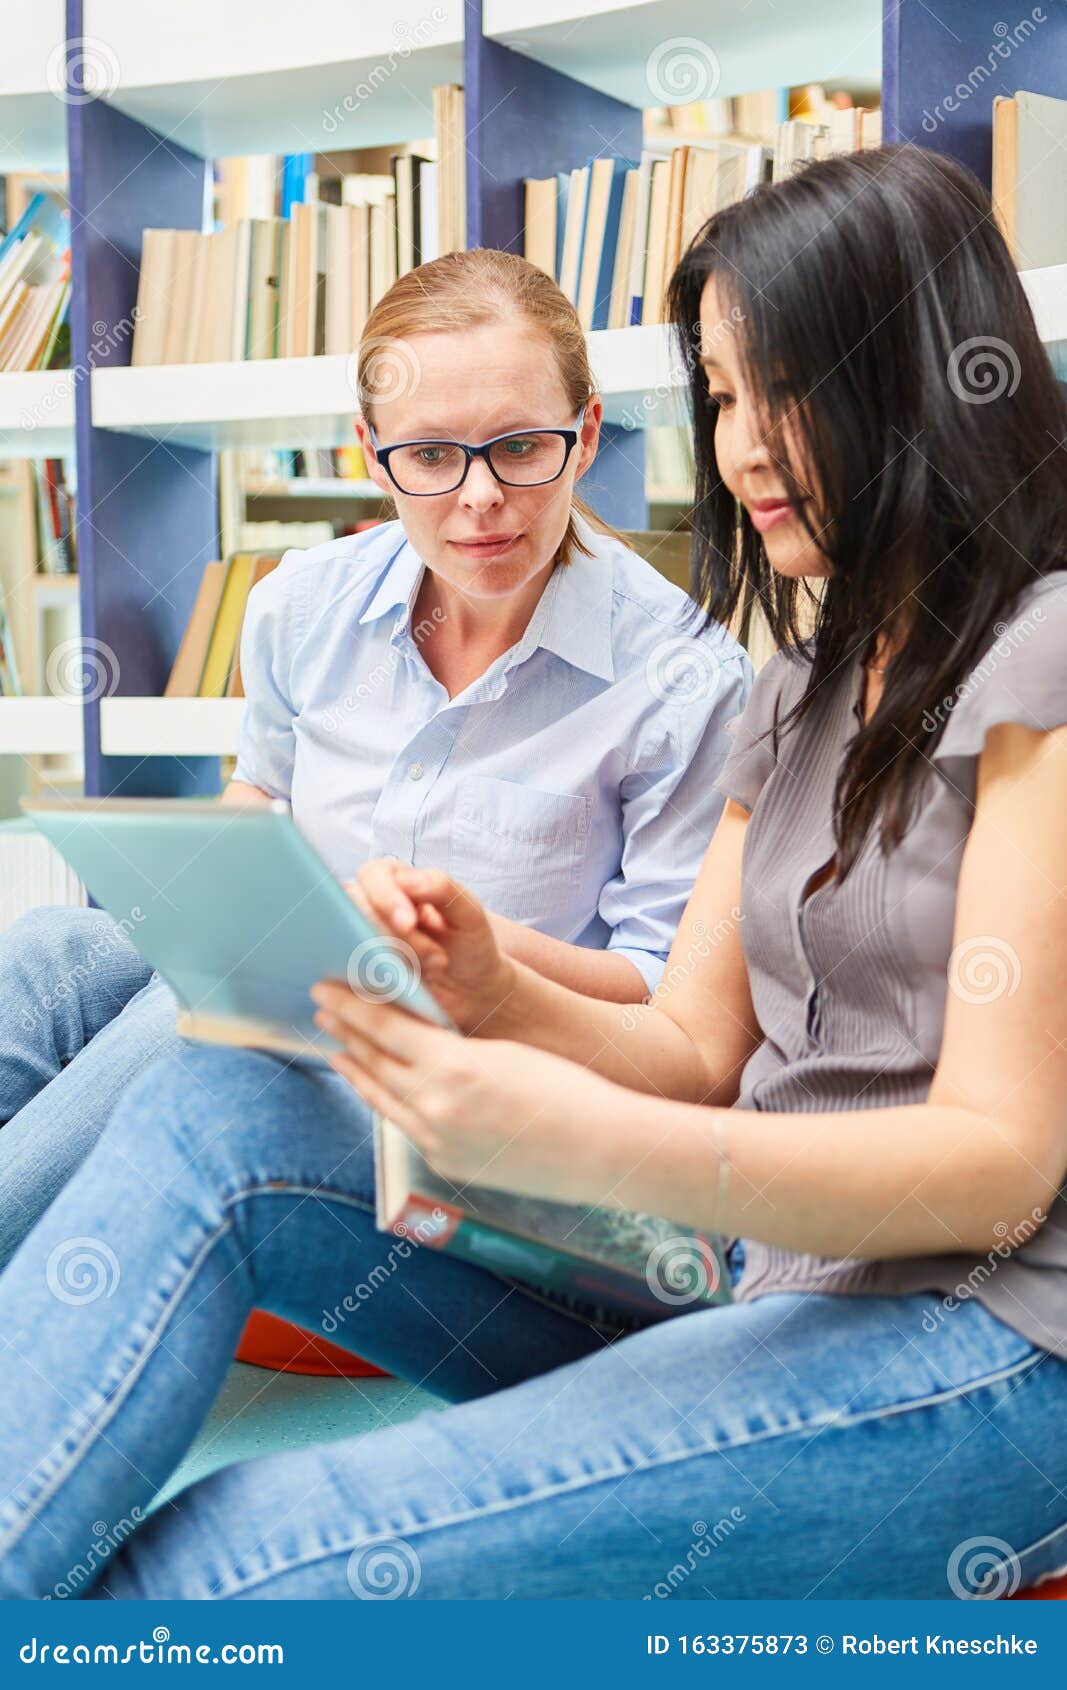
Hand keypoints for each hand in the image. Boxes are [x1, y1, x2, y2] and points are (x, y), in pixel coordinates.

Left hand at [309, 982, 625, 1204]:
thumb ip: (451, 1049)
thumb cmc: (563, 1087)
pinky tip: (380, 1090)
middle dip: (347, 1032)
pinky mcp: (448, 1165)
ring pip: (383, 1098)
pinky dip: (388, 1103)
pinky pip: (406, 1127)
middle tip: (322, 1008)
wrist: (599, 1148)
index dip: (352, 1006)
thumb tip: (415, 1041)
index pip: (386, 1028)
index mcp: (452, 1067)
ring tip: (336, 1049)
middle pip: (375, 1062)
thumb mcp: (502, 1051)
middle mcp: (435, 1107)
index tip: (326, 987)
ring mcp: (438, 1142)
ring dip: (358, 1070)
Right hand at [344, 859, 515, 1033]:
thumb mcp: (468, 912)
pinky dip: (375, 983)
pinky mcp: (356, 974)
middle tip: (433, 959)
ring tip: (429, 974)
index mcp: (396, 881)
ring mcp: (359, 941)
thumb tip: (406, 879)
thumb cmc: (469, 945)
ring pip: (348, 943)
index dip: (386, 898)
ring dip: (387, 961)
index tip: (408, 923)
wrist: (471, 991)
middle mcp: (371, 907)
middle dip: (393, 936)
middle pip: (354, 909)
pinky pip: (347, 976)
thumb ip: (442, 888)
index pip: (372, 875)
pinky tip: (406, 988)